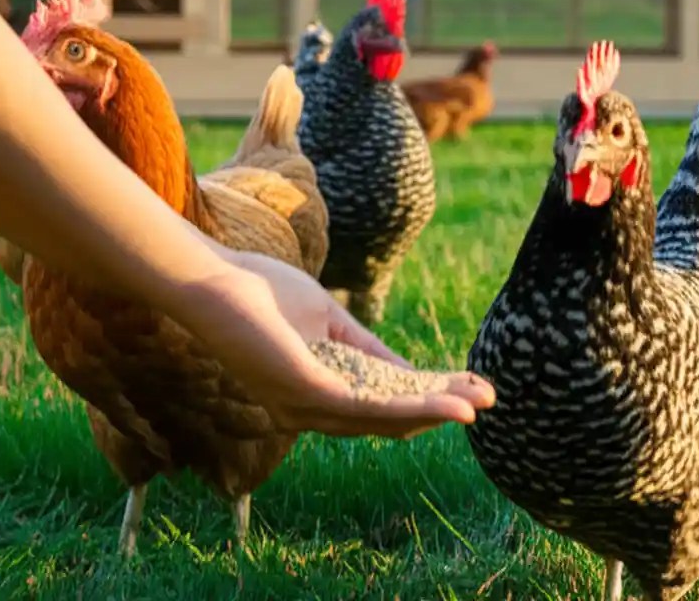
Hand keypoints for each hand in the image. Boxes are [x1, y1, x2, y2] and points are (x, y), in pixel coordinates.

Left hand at [222, 251, 495, 438]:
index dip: (426, 400)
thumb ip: (367, 349)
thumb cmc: (260, 293)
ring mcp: (304, 405)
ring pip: (382, 418)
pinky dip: (408, 405)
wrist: (213, 279)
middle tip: (485, 402)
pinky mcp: (304, 390)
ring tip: (474, 405)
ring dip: (432, 411)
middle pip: (386, 420)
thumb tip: (409, 370)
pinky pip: (366, 405)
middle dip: (438, 410)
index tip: (470, 391)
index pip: (379, 406)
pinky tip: (439, 400)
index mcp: (314, 394)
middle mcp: (308, 411)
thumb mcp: (329, 323)